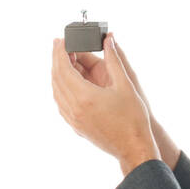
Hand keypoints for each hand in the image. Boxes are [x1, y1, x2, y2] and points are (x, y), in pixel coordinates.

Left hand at [52, 33, 159, 172]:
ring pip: (56, 92)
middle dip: (56, 60)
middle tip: (59, 46)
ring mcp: (73, 119)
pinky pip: (61, 104)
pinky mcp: (75, 126)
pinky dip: (60, 89)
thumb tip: (108, 41)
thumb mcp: (125, 85)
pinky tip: (68, 83)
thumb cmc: (133, 118)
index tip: (59, 40)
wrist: (133, 148)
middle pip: (57, 79)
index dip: (59, 52)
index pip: (63, 68)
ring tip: (64, 61)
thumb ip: (114, 60)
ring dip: (57, 75)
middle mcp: (74, 108)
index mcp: (85, 96)